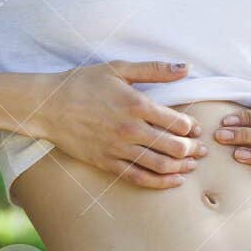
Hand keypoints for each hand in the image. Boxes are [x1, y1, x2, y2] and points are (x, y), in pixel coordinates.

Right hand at [39, 60, 207, 187]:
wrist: (49, 106)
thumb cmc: (83, 83)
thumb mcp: (118, 68)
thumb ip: (154, 69)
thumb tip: (186, 67)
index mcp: (136, 104)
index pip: (177, 122)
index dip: (191, 127)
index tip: (195, 128)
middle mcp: (130, 129)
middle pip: (173, 146)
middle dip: (192, 150)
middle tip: (201, 150)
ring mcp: (118, 149)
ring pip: (160, 165)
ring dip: (181, 167)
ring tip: (191, 166)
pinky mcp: (107, 163)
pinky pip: (139, 177)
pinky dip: (160, 182)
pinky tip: (174, 181)